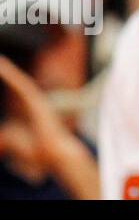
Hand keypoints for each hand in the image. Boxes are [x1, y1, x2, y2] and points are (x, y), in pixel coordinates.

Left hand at [0, 55, 96, 196]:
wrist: (53, 154)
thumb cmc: (36, 151)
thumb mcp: (10, 143)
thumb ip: (3, 139)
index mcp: (27, 109)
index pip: (12, 91)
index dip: (4, 80)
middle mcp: (32, 101)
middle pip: (14, 83)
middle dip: (5, 72)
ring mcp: (35, 100)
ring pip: (17, 81)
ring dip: (6, 70)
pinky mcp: (36, 101)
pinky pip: (21, 84)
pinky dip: (10, 75)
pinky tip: (1, 66)